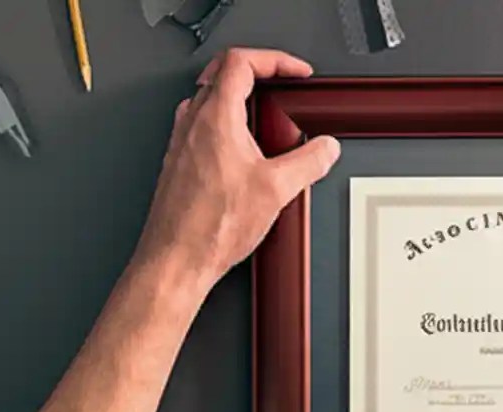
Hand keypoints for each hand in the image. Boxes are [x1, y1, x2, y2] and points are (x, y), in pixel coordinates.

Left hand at [134, 48, 340, 292]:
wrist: (177, 258)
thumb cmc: (210, 227)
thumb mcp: (276, 191)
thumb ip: (308, 162)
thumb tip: (325, 149)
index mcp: (215, 117)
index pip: (241, 62)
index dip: (274, 60)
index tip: (295, 74)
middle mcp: (192, 123)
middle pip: (222, 74)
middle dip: (258, 75)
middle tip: (282, 87)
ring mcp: (182, 141)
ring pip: (210, 100)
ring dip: (241, 101)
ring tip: (266, 121)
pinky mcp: (179, 162)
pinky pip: (203, 127)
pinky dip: (228, 126)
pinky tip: (245, 155)